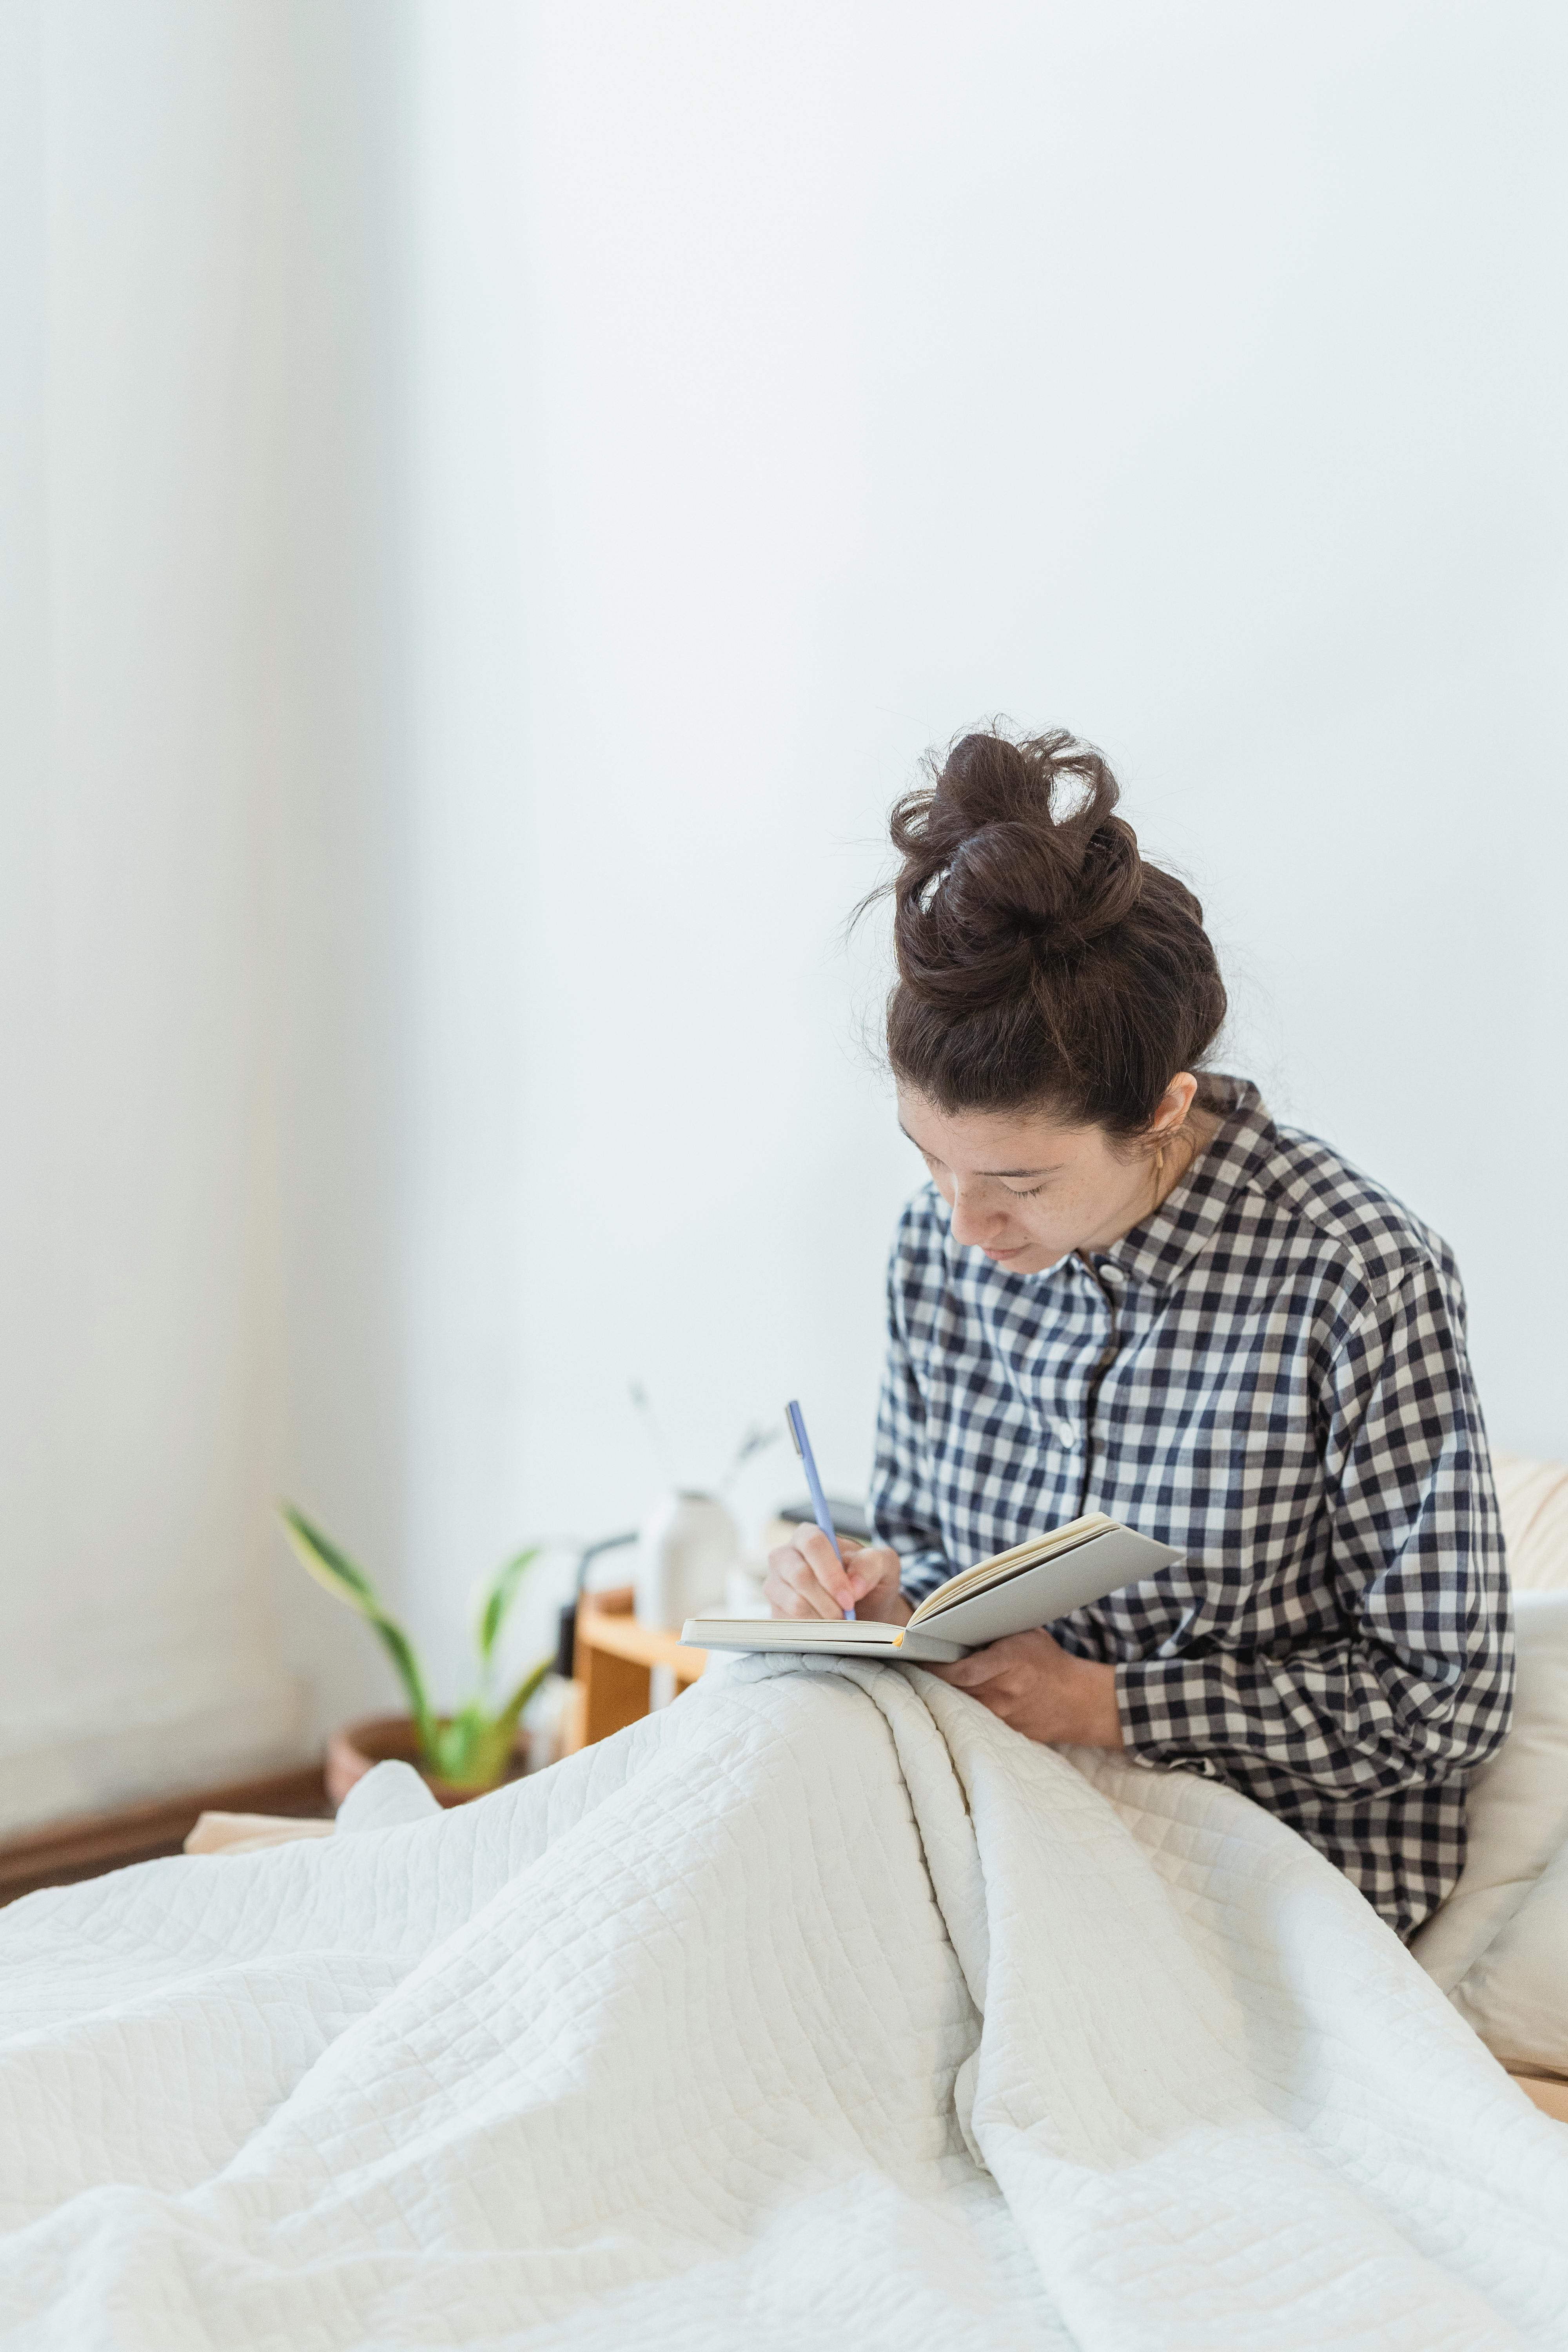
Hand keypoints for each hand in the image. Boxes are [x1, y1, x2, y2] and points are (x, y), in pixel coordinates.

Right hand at [764, 1529, 911, 1624]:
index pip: (813, 1544)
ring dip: (822, 1618)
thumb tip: (854, 1584)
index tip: (849, 1598)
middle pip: (799, 1575)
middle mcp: (785, 1557)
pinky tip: (826, 1631)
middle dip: (828, 1601)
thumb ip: (872, 1564)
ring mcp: (776, 1585)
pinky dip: (812, 1631)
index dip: (830, 1572)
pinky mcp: (774, 1611)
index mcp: (809, 1536)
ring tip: (841, 1623)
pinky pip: (788, 1623)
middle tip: (847, 1616)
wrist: (863, 1610)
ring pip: (793, 1602)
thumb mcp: (882, 1565)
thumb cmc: (868, 1581)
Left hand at [930, 1627, 1122, 1747]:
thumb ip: (995, 1635)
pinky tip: (954, 1696)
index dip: (935, 1666)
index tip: (918, 1655)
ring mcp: (1002, 1717)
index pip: (961, 1671)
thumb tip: (957, 1627)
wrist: (1078, 1702)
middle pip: (954, 1688)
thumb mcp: (1026, 1636)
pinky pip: (973, 1718)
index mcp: (1009, 1664)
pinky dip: (962, 1706)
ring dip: (944, 1692)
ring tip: (929, 1678)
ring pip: (960, 1704)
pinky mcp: (1002, 1731)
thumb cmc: (1049, 1662)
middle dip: (933, 1676)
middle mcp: (1003, 1693)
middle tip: (916, 1663)